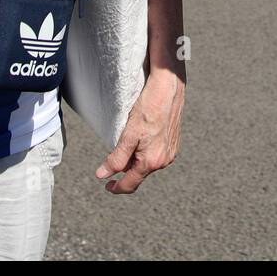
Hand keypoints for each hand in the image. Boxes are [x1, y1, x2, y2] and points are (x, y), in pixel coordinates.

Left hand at [96, 68, 183, 192]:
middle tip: (114, 152)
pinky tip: (142, 136)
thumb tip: (102, 175)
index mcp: (152, 161)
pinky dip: (145, 151)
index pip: (131, 184)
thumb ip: (116, 158)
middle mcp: (164, 160)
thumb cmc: (148, 108)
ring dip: (136, 158)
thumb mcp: (128, 134)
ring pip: (147, 163)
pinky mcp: (173, 143)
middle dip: (126, 167)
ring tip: (130, 139)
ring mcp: (171, 152)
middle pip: (139, 173)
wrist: (168, 88)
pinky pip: (156, 154)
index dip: (117, 187)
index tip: (107, 186)